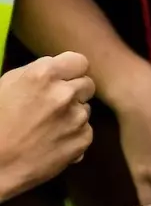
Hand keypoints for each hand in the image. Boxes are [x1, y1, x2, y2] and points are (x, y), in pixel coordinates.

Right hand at [0, 52, 94, 200]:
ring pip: (85, 109)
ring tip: (47, 129)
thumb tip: (58, 71)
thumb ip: (37, 74)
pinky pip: (86, 131)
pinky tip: (52, 144)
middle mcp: (64, 93)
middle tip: (54, 107)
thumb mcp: (7, 86)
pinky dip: (73, 137)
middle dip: (74, 93)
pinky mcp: (82, 140)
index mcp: (44, 74)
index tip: (65, 81)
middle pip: (87, 85)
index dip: (71, 72)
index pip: (79, 62)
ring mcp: (76, 117)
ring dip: (72, 116)